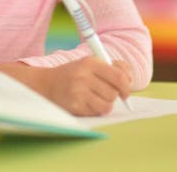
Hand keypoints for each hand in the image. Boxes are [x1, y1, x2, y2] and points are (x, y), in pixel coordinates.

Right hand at [0, 57, 132, 116]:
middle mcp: (84, 76)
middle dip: (114, 95)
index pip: (118, 76)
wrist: (47, 84)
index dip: (127, 86)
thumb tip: (129, 81)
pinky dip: (96, 110)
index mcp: (90, 62)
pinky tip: (87, 103)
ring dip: (105, 104)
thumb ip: (113, 68)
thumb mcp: (91, 64)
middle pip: (114, 93)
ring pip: (107, 105)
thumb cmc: (75, 74)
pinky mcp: (74, 106)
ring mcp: (78, 92)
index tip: (126, 91)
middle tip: (107, 94)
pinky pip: (96, 113)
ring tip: (97, 98)